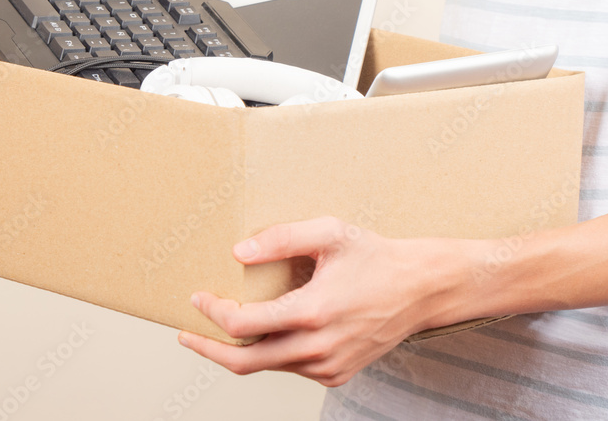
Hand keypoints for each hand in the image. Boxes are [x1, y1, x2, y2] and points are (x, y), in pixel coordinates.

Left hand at [178, 217, 484, 386]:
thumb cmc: (376, 257)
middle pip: (245, 362)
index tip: (198, 298)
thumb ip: (281, 239)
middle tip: (186, 334)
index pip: (243, 325)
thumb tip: (238, 252)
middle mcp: (318, 347)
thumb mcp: (329, 233)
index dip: (212, 313)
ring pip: (268, 366)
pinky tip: (270, 329)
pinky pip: (291, 368)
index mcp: (313, 312)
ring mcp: (328, 365)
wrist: (421, 289)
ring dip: (242, 348)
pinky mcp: (336, 374)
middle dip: (208, 349)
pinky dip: (272, 352)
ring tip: (225, 326)